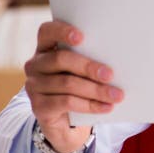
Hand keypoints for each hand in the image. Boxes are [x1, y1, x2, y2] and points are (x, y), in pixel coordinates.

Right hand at [24, 20, 123, 152]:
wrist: (67, 122)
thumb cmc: (80, 86)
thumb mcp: (83, 70)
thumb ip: (91, 58)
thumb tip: (119, 58)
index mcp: (46, 48)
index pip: (47, 31)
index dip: (62, 31)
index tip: (82, 37)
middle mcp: (36, 65)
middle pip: (61, 59)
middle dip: (89, 67)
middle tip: (110, 75)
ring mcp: (34, 86)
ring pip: (67, 83)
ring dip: (95, 90)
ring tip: (116, 95)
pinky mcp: (39, 107)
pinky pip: (66, 102)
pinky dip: (89, 105)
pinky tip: (106, 107)